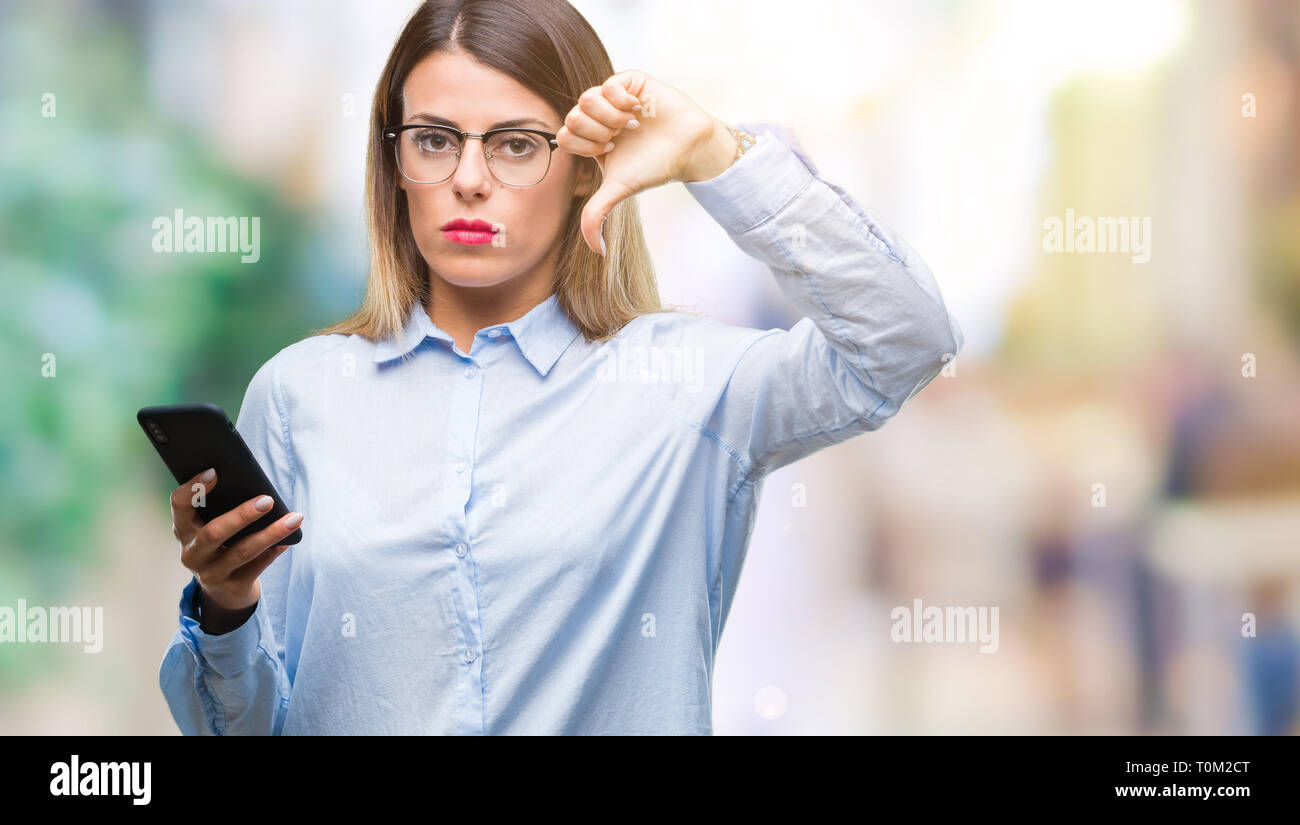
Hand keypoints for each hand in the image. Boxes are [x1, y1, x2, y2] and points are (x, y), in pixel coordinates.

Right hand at [170, 468, 303, 628]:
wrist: (224, 589)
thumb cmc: (222, 543)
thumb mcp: (212, 525)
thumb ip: (222, 507)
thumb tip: (257, 489)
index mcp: (183, 529)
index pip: (179, 505)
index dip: (193, 488)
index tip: (215, 472)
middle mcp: (192, 552)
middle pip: (214, 532)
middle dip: (242, 515)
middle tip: (268, 500)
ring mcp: (210, 573)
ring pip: (243, 551)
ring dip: (272, 533)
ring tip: (294, 519)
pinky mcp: (232, 586)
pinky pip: (258, 566)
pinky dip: (275, 550)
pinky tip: (290, 539)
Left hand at [556, 70, 740, 254]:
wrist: (688, 148)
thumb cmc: (654, 167)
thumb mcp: (619, 190)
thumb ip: (596, 216)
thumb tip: (596, 251)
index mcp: (590, 137)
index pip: (565, 135)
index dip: (586, 145)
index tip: (611, 150)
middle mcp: (598, 116)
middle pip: (573, 116)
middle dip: (599, 132)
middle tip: (622, 138)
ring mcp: (612, 96)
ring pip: (587, 98)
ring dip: (611, 117)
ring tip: (631, 124)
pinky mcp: (629, 81)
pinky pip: (609, 84)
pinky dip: (623, 101)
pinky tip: (638, 110)